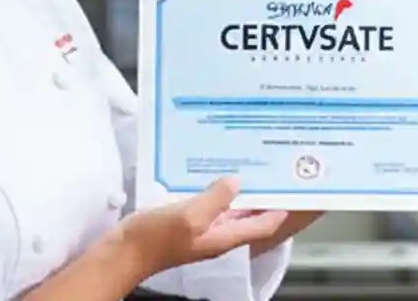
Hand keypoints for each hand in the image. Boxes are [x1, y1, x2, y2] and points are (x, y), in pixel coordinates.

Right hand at [119, 177, 288, 276]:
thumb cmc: (156, 237)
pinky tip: (213, 174)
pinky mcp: (187, 222)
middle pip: (250, 217)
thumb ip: (215, 199)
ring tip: (249, 166)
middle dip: (263, 197)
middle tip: (273, 169)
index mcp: (224, 237)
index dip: (280, 209)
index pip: (264, 226)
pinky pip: (210, 205)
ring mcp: (202, 229)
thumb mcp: (189, 215)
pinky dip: (218, 191)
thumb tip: (237, 182)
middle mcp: (218, 235)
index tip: (293, 188)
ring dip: (241, 192)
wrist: (124, 252)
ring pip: (231, 210)